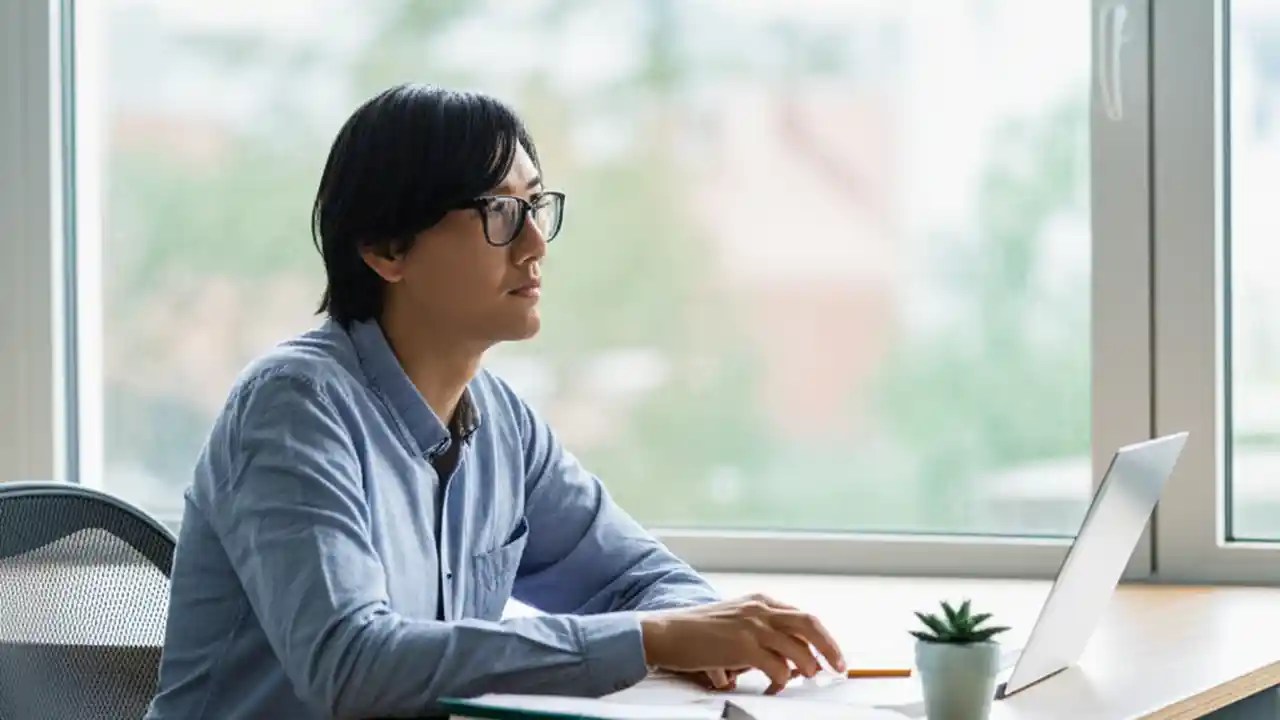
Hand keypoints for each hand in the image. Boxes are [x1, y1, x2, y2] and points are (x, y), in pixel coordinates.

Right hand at [640, 594, 845, 693]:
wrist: (666, 632)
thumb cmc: (697, 632)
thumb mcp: (734, 621)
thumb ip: (761, 631)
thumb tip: (788, 657)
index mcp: (760, 601)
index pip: (803, 617)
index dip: (822, 638)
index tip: (832, 655)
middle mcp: (760, 609)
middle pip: (810, 625)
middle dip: (830, 648)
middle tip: (839, 668)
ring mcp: (752, 626)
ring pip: (798, 648)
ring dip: (807, 667)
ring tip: (806, 679)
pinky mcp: (742, 646)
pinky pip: (777, 667)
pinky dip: (782, 680)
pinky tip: (774, 687)